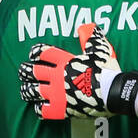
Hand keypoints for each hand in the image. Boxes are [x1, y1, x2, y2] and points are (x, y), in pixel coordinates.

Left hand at [19, 24, 137, 119]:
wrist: (114, 92)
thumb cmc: (107, 71)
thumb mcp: (100, 49)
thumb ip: (91, 37)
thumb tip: (87, 27)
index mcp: (65, 61)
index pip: (43, 53)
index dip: (35, 52)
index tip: (33, 54)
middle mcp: (58, 76)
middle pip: (33, 72)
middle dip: (25, 71)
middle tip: (23, 71)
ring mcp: (58, 93)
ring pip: (33, 91)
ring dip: (27, 90)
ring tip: (25, 90)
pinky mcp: (62, 109)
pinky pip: (44, 110)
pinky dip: (39, 109)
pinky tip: (39, 107)